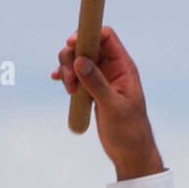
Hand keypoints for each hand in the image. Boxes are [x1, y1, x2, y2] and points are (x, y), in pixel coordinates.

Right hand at [52, 27, 163, 178]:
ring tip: (69, 90)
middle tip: (68, 79)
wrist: (130, 153)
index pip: (106, 37)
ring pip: (78, 60)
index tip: (71, 44)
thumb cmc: (129, 131)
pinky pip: (76, 75)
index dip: (88, 34)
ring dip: (67, 69)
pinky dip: (66, 76)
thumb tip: (80, 60)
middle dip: (72, 57)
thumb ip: (97, 83)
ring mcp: (102, 79)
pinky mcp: (93, 90)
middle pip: (86, 46)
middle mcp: (113, 69)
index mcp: (124, 67)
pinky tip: (58, 81)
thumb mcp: (113, 107)